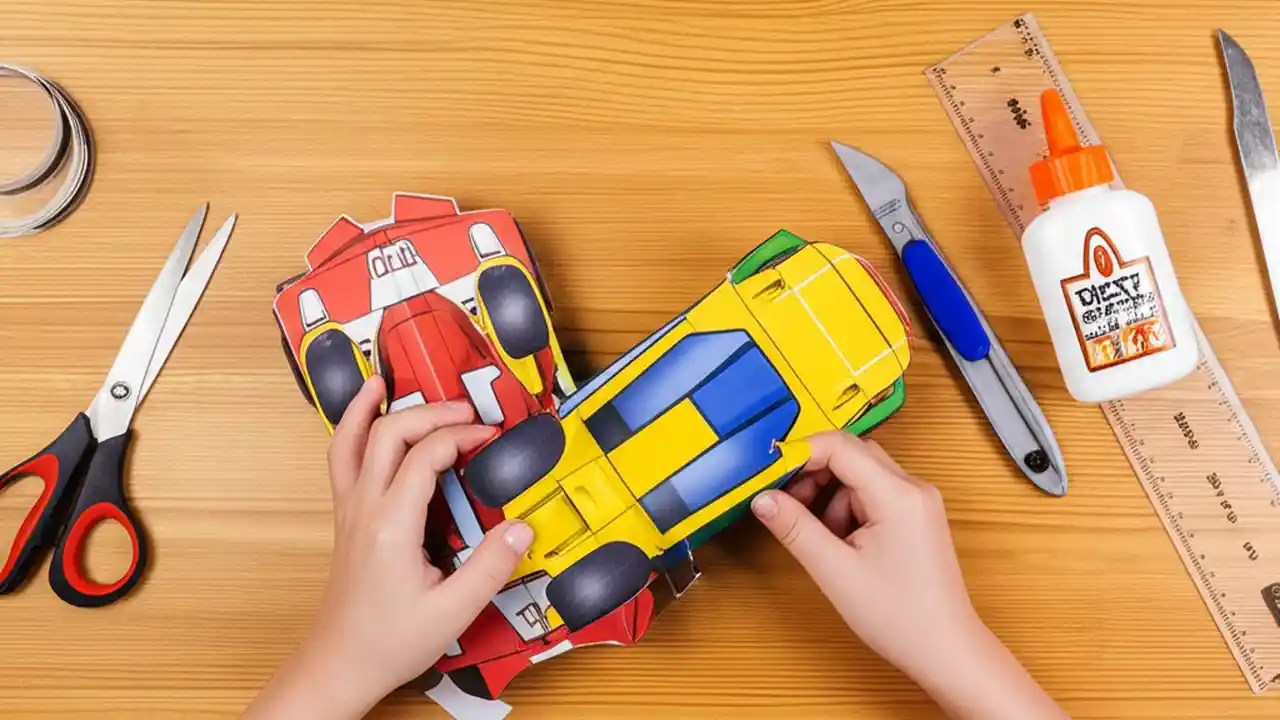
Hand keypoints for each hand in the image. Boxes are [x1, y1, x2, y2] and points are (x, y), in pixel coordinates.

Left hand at [247, 376, 534, 718]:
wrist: (340, 665)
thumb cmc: (388, 642)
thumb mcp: (453, 611)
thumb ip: (490, 567)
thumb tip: (522, 527)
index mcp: (392, 525)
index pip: (426, 456)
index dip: (461, 436)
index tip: (490, 437)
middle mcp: (364, 509)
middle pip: (389, 434)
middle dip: (430, 413)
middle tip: (466, 411)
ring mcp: (350, 511)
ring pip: (352, 442)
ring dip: (369, 409)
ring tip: (384, 383)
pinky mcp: (346, 519)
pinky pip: (343, 461)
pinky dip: (352, 432)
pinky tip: (364, 422)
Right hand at [751, 432, 1065, 719]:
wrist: (945, 650)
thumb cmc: (900, 617)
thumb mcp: (835, 571)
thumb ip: (795, 528)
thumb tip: (761, 498)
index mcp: (898, 495)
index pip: (840, 447)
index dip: (800, 453)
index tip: (769, 471)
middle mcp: (913, 488)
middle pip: (851, 454)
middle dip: (813, 474)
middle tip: (786, 504)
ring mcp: (918, 501)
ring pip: (860, 475)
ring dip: (830, 495)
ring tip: (821, 538)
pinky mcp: (915, 516)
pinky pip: (873, 494)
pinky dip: (848, 509)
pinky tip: (842, 544)